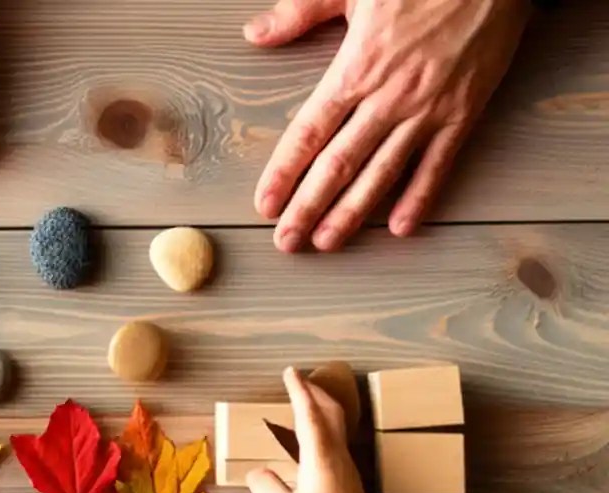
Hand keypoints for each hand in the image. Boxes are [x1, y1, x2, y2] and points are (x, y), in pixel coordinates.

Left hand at [245, 0, 529, 250]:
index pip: (310, 132)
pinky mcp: (464, 112)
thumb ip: (300, 13)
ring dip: (353, 212)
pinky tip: (402, 227)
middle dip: (309, 207)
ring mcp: (428, 110)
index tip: (265, 205)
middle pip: (339, 164)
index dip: (285, 173)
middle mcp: (389, 98)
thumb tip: (255, 35)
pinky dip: (421, 197)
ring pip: (383, 173)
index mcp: (356, 69)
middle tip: (286, 242)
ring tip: (328, 242)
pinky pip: (439, 164)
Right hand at [247, 368, 382, 492]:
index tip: (291, 371)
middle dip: (314, 391)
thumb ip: (265, 487)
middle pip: (330, 413)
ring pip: (336, 425)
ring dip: (320, 406)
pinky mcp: (348, 476)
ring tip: (304, 400)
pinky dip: (322, 423)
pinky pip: (335, 438)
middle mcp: (337, 457)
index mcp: (321, 460)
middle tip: (297, 378)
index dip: (299, 391)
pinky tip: (311, 435)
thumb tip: (258, 470)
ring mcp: (346, 466)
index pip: (309, 416)